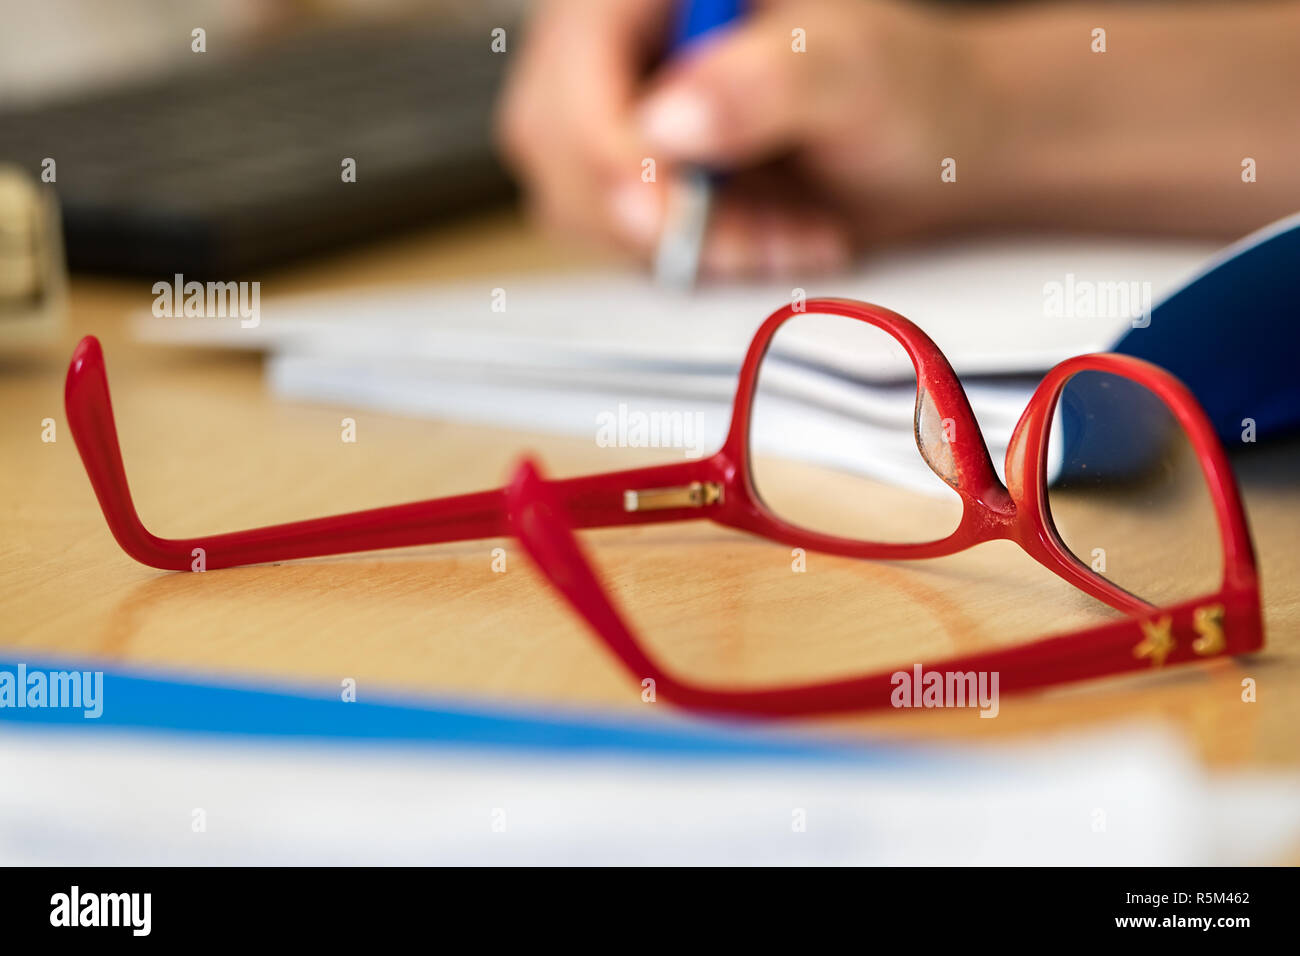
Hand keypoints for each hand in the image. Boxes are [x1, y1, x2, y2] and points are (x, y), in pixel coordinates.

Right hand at [496, 0, 988, 279]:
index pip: (576, 61)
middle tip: (751, 234)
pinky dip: (694, 258)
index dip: (607, 149)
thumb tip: (668, 125)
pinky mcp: (639, 174)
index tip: (666, 215)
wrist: (931, 151)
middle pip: (555, 138)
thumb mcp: (854, 71)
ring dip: (684, 243)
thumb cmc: (907, 89)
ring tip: (781, 232)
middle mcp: (626, 40)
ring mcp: (624, 109)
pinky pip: (622, 237)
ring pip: (581, 201)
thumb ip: (766, 84)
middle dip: (654, 211)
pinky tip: (765, 239)